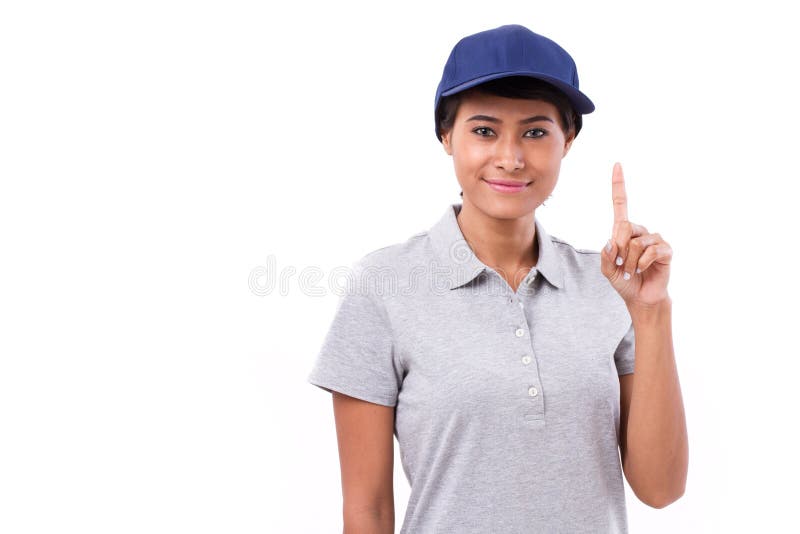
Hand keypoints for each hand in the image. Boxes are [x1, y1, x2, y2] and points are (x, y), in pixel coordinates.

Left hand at [600, 162, 671, 307]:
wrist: (640, 298)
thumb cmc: (624, 281)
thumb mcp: (607, 270)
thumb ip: (605, 256)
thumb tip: (611, 241)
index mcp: (624, 231)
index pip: (621, 204)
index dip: (619, 185)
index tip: (617, 165)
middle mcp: (640, 231)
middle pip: (624, 227)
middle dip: (618, 249)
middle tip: (620, 264)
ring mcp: (654, 239)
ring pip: (636, 243)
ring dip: (629, 261)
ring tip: (631, 271)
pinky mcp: (665, 250)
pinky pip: (649, 251)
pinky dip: (641, 263)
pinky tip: (642, 270)